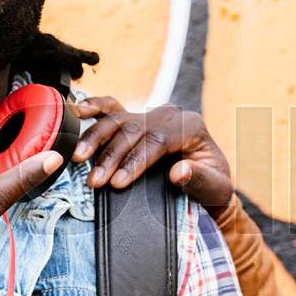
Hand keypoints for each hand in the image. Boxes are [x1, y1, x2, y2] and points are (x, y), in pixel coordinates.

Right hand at [72, 97, 233, 210]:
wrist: (208, 185)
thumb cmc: (213, 187)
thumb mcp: (216, 188)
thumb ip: (200, 179)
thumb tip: (179, 172)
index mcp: (191, 126)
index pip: (158, 140)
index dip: (135, 161)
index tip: (118, 182)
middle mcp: (170, 115)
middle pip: (134, 130)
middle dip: (112, 156)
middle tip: (95, 180)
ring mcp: (151, 115)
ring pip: (119, 120)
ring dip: (96, 138)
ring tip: (79, 158)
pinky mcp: (138, 120)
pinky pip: (114, 108)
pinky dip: (96, 108)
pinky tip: (79, 111)